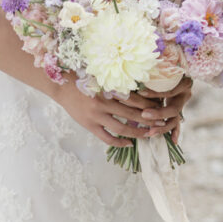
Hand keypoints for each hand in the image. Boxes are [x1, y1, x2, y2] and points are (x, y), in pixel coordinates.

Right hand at [57, 76, 191, 146]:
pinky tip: (129, 144)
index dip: (149, 105)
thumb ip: (117, 85)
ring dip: (137, 133)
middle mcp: (104, 103)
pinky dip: (119, 142)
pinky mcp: (89, 125)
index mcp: (109, 89)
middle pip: (132, 114)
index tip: (160, 107)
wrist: (61, 86)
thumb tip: (139, 92)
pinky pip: (107, 138)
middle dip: (148, 120)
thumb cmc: (82, 79)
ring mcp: (96, 116)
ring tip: (148, 135)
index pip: (135, 99)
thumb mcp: (102, 78)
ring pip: (122, 128)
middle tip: (161, 124)